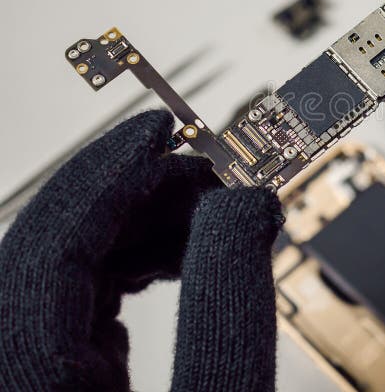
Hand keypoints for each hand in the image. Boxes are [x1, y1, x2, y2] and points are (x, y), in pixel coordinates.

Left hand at [0, 111, 282, 390]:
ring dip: (142, 233)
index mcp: (31, 381)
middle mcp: (14, 369)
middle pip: (58, 250)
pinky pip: (77, 300)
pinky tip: (178, 260)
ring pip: (67, 270)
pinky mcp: (46, 377)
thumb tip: (247, 206)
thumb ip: (229, 307)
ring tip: (209, 219)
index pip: (54, 247)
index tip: (156, 131)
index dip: (111, 174)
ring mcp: (26, 372)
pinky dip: (133, 268)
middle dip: (141, 201)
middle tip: (206, 178)